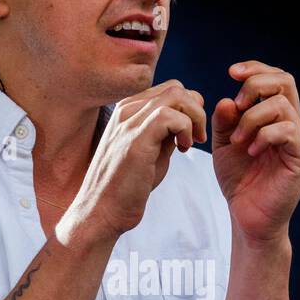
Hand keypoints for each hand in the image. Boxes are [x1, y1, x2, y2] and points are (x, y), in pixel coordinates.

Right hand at [71, 79, 206, 238]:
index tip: (191, 135)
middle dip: (196, 111)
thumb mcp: (151, 150)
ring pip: (176, 95)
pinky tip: (182, 150)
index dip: (189, 108)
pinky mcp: (136, 138)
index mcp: (128, 110)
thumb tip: (189, 118)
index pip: (170, 89)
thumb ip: (166, 132)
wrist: (102, 211)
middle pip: (176, 87)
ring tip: (189, 144)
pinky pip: (171, 116)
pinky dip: (186, 130)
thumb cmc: (126, 185)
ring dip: (194, 118)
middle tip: (196, 139)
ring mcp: (129, 121)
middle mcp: (126, 109)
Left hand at [211, 60, 299, 241]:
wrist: (247, 218)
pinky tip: (250, 151)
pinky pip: (286, 131)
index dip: (256, 69)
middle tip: (237, 104)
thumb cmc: (239, 182)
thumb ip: (225, 121)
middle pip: (286, 82)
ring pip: (282, 106)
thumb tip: (229, 99)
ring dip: (252, 118)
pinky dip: (263, 135)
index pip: (276, 80)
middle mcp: (292, 125)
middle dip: (256, 84)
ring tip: (238, 141)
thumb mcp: (224, 146)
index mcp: (276, 118)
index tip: (232, 72)